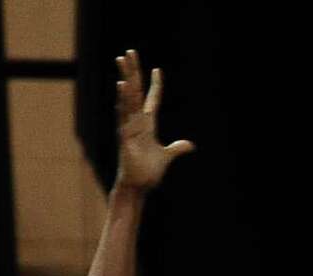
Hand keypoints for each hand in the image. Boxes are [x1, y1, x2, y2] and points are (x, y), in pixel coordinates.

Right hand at [115, 55, 194, 193]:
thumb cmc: (148, 173)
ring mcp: (129, 126)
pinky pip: (123, 114)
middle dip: (133, 71)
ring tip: (122, 60)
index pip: (152, 99)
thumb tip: (190, 145)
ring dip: (126, 78)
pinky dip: (123, 100)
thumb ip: (176, 148)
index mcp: (148, 125)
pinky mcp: (124, 134)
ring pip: (128, 97)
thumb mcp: (166, 157)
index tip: (157, 70)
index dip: (155, 85)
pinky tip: (122, 86)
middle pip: (136, 91)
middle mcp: (137, 121)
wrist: (138, 187)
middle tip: (129, 52)